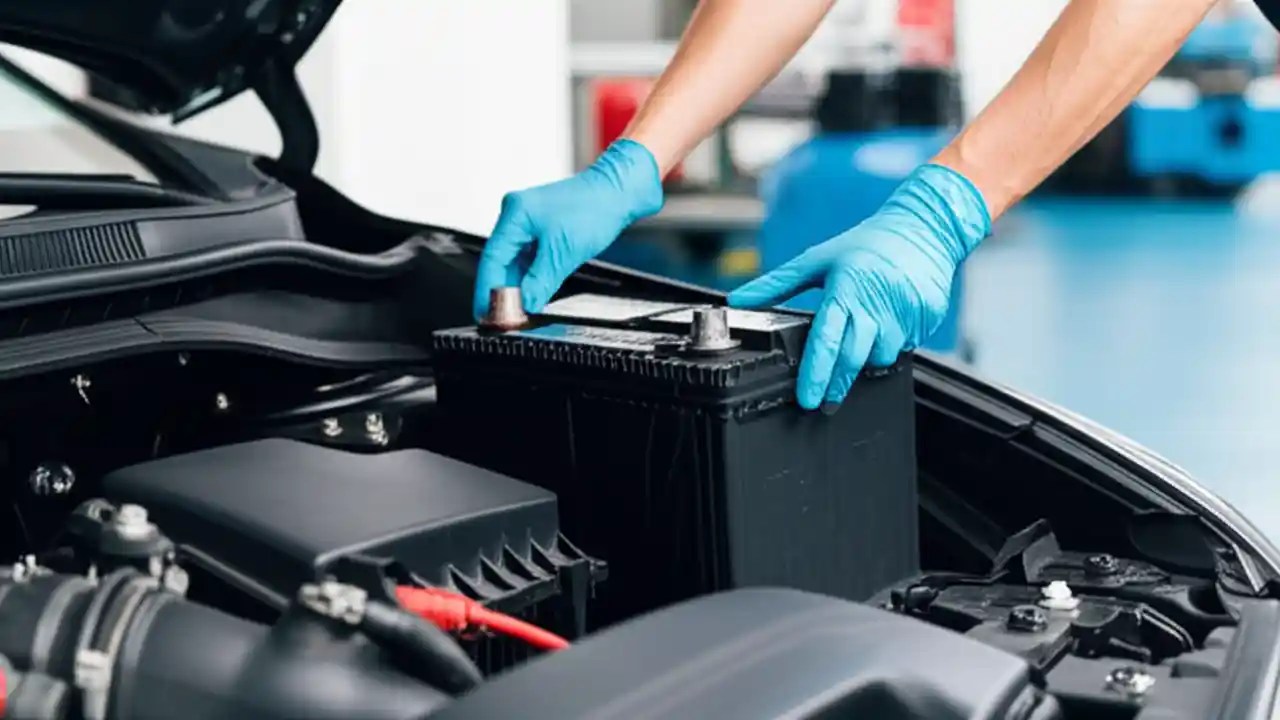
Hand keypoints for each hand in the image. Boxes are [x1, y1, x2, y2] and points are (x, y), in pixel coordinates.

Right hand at [473, 139, 663, 318]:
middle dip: (501, 290)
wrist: (618, 193)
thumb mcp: (563, 253)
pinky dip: (529, 276)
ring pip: (515, 261)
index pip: (493, 258)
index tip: (486, 311)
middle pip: (501, 260)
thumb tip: (526, 304)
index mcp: (516, 214)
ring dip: (516, 285)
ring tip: (516, 311)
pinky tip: (530, 294)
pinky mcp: (542, 229)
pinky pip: (528, 257)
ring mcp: (529, 222)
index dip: (487, 288)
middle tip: (502, 317)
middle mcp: (518, 215)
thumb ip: (540, 281)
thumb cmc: (594, 208)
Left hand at [728, 164, 990, 411]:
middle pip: (854, 358)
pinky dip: (892, 344)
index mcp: (847, 287)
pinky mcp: (927, 318)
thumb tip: (737, 300)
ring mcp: (907, 312)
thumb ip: (775, 285)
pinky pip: (906, 346)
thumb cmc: (867, 244)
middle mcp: (878, 302)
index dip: (816, 374)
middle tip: (824, 401)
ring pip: (881, 357)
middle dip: (837, 384)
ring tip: (861, 339)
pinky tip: (888, 325)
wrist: (924, 228)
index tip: (808, 399)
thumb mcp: (817, 259)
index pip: (826, 339)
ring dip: (867, 358)